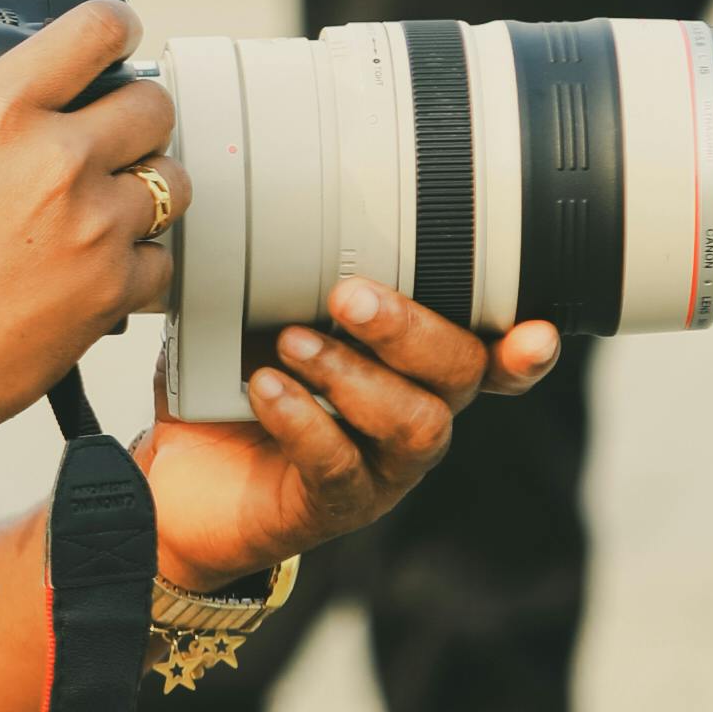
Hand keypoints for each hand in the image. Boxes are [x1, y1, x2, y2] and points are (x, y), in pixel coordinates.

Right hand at [0, 0, 182, 465]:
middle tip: (110, 128)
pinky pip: (162, 259)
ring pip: (171, 180)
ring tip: (109, 198)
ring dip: (147, 183)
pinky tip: (99, 262)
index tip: (114, 32)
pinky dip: (140, 260)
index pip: (94, 32)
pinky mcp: (112, 291)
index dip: (114, 23)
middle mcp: (58, 163)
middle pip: (152, 104)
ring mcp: (94, 229)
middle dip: (134, 110)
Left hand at [137, 278, 558, 592]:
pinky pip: (341, 466)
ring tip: (291, 343)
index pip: (490, 353)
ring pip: (415, 423)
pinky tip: (267, 388)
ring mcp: (382, 469)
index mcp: (414, 370)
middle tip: (348, 296)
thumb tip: (271, 205)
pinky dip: (305, 421)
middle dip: (411, 330)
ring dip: (356, 374)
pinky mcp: (335, 505)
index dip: (524, 348)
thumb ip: (283, 273)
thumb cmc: (231, 396)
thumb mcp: (254, 320)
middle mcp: (414, 418)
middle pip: (461, 374)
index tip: (534, 330)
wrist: (178, 489)